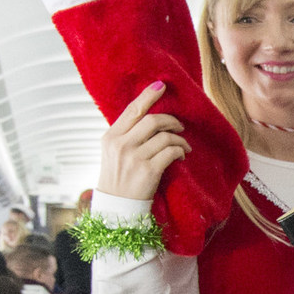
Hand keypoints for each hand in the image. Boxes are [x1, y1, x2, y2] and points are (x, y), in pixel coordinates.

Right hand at [97, 82, 191, 202]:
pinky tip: (182, 155)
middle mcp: (121, 144)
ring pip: (165, 136)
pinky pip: (172, 152)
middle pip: (152, 120)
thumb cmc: (118, 177)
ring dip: (179, 139)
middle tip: (180, 127)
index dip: (148, 95)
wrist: (117, 207)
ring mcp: (135, 158)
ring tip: (183, 145)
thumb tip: (147, 115)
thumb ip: (126, 134)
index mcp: (110, 136)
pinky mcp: (149, 171)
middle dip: (171, 121)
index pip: (132, 110)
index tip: (161, 86)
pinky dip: (180, 151)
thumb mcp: (113, 152)